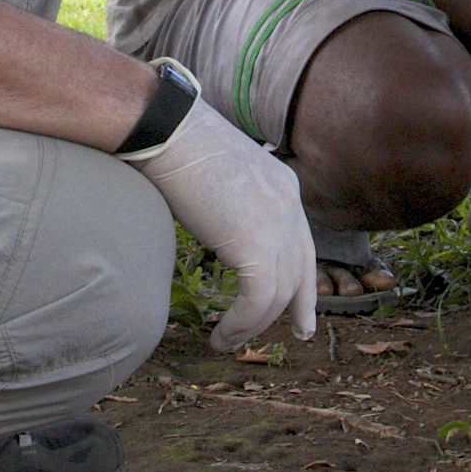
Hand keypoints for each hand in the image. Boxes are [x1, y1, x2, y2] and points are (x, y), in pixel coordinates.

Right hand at [129, 101, 316, 350]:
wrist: (167, 130)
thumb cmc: (175, 143)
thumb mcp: (217, 176)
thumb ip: (229, 204)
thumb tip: (215, 224)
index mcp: (282, 185)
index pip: (301, 241)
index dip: (303, 277)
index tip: (301, 305)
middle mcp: (288, 204)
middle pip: (300, 269)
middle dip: (298, 306)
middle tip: (300, 333)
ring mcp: (276, 224)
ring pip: (278, 292)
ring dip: (253, 324)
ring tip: (229, 342)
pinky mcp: (256, 245)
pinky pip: (257, 300)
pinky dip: (241, 324)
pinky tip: (222, 337)